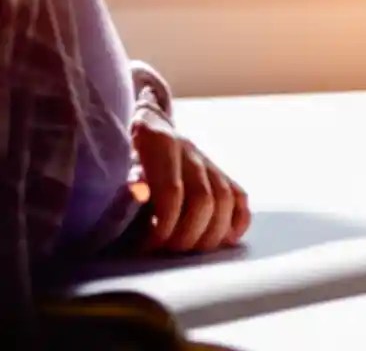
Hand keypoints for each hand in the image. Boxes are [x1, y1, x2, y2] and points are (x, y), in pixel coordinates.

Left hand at [129, 106, 250, 253]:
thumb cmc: (123, 149)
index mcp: (162, 144)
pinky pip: (240, 196)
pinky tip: (227, 239)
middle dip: (188, 234)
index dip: (164, 224)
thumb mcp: (115, 156)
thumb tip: (138, 191)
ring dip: (211, 233)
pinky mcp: (221, 174)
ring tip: (190, 250)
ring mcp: (209, 162)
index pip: (173, 191)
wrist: (146, 125)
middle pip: (204, 200)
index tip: (148, 245)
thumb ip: (126, 175)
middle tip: (169, 251)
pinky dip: (238, 220)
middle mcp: (191, 152)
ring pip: (226, 200)